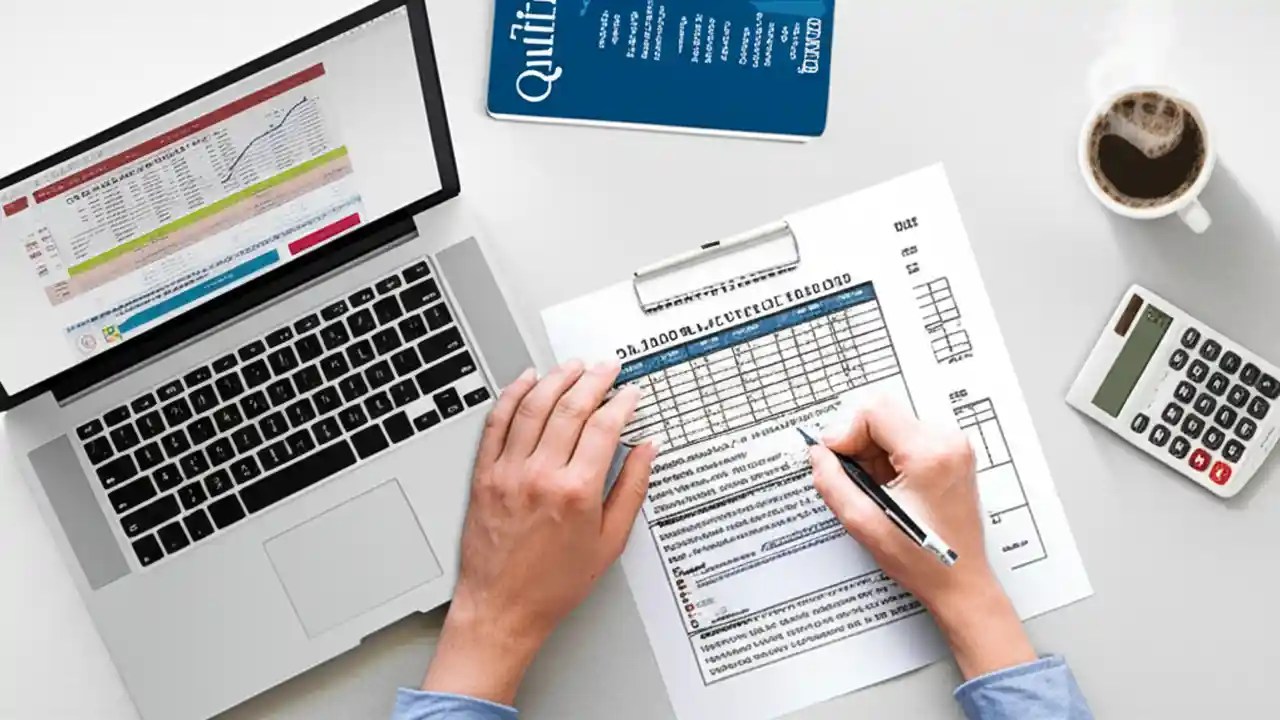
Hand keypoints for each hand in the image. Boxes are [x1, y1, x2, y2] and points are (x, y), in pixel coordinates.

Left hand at [422, 360, 658, 703]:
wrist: (502, 608)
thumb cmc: (554, 584)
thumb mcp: (610, 542)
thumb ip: (631, 489)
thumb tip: (648, 451)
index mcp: (577, 492)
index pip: (605, 428)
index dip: (622, 403)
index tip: (630, 394)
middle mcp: (541, 476)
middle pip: (570, 408)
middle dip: (593, 380)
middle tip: (606, 368)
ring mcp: (509, 473)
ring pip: (533, 406)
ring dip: (555, 379)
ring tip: (572, 367)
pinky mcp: (484, 476)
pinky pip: (497, 423)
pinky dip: (512, 396)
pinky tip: (525, 382)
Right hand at [808, 397, 1035, 678]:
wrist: (960, 581)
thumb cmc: (924, 561)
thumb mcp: (864, 523)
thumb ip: (832, 481)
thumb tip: (818, 453)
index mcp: (929, 454)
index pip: (874, 410)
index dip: (844, 431)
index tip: (835, 457)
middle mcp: (947, 442)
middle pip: (883, 413)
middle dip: (858, 442)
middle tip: (855, 478)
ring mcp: (953, 446)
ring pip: (892, 424)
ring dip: (873, 451)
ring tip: (877, 489)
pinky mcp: (951, 453)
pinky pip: (906, 437)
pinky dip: (889, 456)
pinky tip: (890, 486)